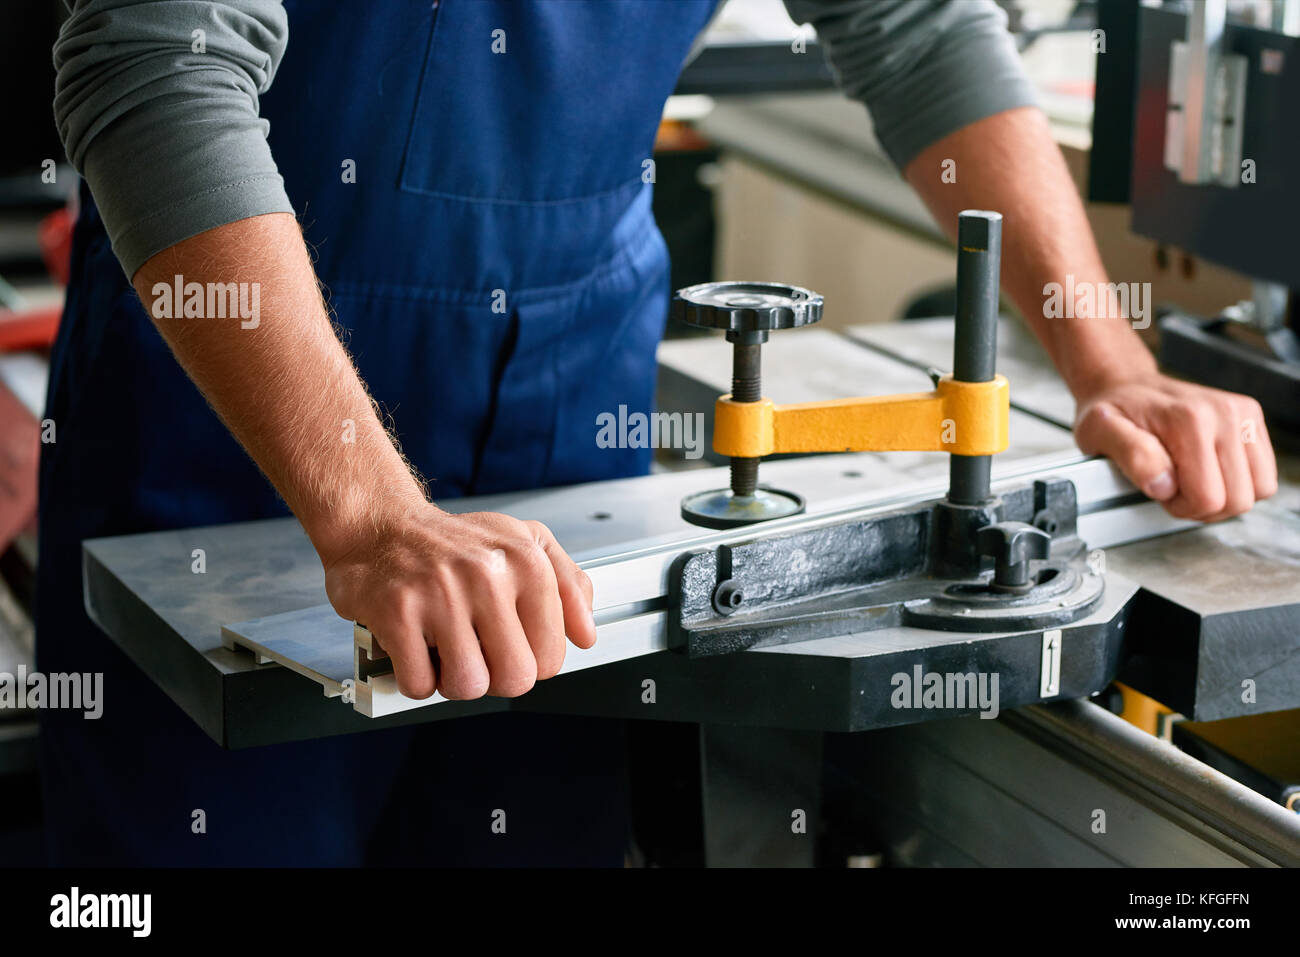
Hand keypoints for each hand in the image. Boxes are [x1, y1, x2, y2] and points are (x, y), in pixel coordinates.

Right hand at [321, 505, 596, 699]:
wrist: (381, 525)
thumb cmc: (453, 543)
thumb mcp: (524, 542)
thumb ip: (568, 586)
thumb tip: (586, 634)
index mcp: (525, 561)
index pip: (551, 656)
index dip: (527, 662)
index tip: (508, 645)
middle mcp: (487, 574)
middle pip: (515, 678)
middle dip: (493, 678)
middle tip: (476, 652)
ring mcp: (441, 593)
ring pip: (468, 685)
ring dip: (452, 679)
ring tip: (444, 648)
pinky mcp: (398, 611)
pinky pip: (419, 683)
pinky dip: (415, 677)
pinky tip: (416, 647)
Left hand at [1073, 372, 1276, 520]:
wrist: (1127, 385)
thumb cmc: (1113, 411)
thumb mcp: (1100, 433)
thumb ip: (1132, 458)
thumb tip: (1163, 485)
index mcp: (1189, 419)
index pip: (1208, 498)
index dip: (1181, 507)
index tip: (1161, 490)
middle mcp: (1224, 413)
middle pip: (1238, 499)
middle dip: (1203, 506)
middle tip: (1175, 488)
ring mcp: (1243, 414)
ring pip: (1259, 490)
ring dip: (1226, 497)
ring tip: (1193, 481)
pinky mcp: (1253, 419)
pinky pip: (1265, 475)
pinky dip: (1241, 483)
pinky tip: (1211, 473)